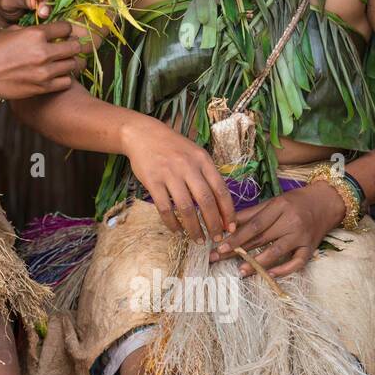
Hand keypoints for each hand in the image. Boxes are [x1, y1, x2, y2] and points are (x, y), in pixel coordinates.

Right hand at [0, 20, 87, 101]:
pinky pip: (67, 81)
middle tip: (67, 47)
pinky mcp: (43, 87)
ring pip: (73, 64)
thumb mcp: (9, 32)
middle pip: (75, 46)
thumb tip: (44, 30)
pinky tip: (57, 75)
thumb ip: (30, 30)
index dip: (65, 29)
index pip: (66, 28)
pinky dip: (64, 78)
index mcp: (35, 34)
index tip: (62, 33)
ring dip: (69, 62)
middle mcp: (43, 52)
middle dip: (72, 45)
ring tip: (62, 62)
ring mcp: (45, 72)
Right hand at [121, 113, 237, 239]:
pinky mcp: (153, 181)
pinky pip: (165, 208)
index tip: (231, 228)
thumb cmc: (173, 147)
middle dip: (214, 224)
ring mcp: (169, 174)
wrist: (143, 134)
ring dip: (194, 228)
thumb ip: (207, 174)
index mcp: (203, 160)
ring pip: (186, 208)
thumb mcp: (195, 154)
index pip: (221, 190)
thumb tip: (221, 204)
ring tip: (198, 239)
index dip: (228, 212)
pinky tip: (177, 231)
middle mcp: (188, 167)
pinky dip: (172, 223)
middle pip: (206, 201)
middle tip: (217, 239)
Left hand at [210, 182, 346, 277]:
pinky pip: (298, 262)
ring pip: (277, 251)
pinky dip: (285, 270)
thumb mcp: (273, 202)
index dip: (236, 237)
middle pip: (261, 238)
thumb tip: (227, 224)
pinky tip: (270, 274)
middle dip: (238, 250)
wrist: (328, 202)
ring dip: (258, 262)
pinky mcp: (311, 248)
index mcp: (279, 207)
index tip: (219, 246)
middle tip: (218, 259)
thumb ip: (251, 213)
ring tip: (240, 271)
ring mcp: (302, 236)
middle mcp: (291, 221)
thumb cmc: (296, 201)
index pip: (254, 225)